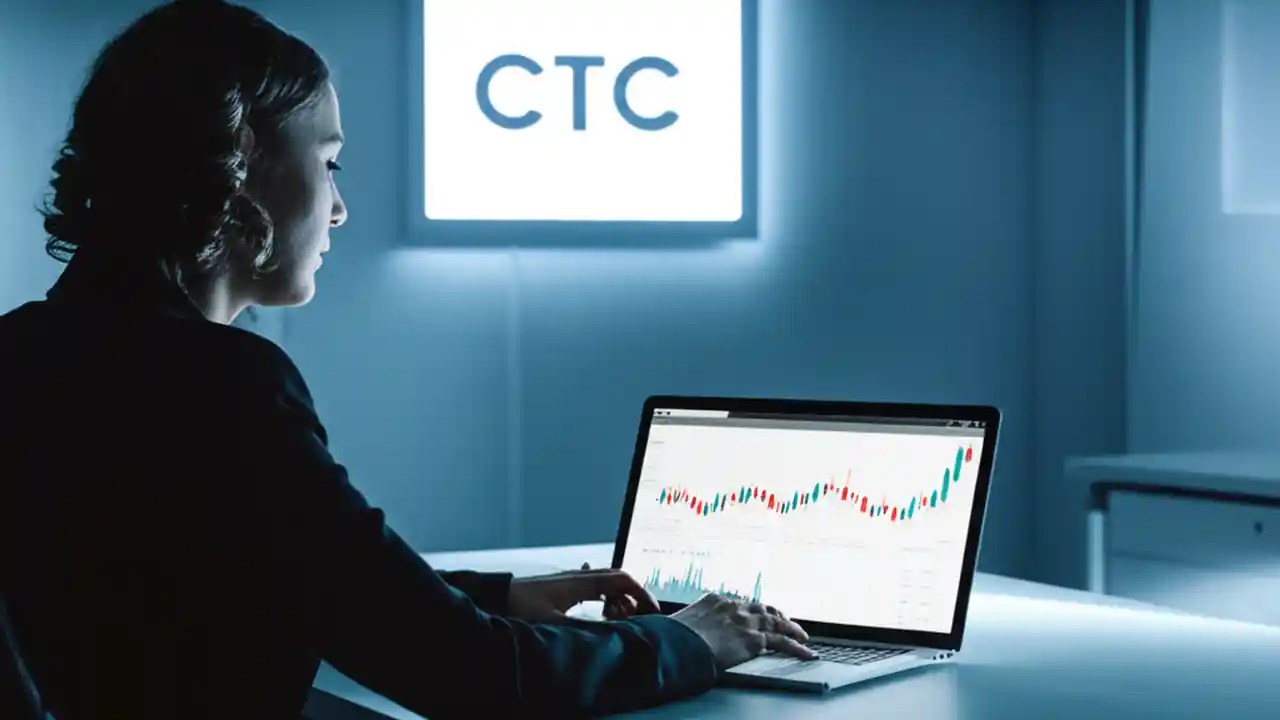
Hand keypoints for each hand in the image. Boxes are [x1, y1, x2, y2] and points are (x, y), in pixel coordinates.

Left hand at [507, 563, 660, 622]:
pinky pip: (595, 587)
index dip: (641, 593)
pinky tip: (602, 614)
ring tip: (616, 620)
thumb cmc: (521, 608)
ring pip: (607, 583)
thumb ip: (585, 628)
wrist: (496, 597)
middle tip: (641, 616)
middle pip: (618, 579)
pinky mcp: (564, 587)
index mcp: (580, 582)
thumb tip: (613, 633)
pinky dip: (606, 599)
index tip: (652, 611)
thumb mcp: (554, 623)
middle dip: (634, 596)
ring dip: (618, 599)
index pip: (621, 580)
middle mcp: (578, 576)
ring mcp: (571, 579)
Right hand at [670, 593, 816, 668]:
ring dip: (792, 629)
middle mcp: (734, 607)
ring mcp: (746, 622)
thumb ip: (690, 624)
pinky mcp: (754, 640)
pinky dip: (797, 648)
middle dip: (776, 615)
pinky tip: (806, 653)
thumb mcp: (680, 624)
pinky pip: (783, 643)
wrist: (678, 644)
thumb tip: (683, 633)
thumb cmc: (672, 637)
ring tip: (802, 635)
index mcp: (714, 600)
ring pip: (777, 623)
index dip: (752, 611)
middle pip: (762, 609)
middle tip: (785, 620)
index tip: (757, 614)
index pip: (740, 603)